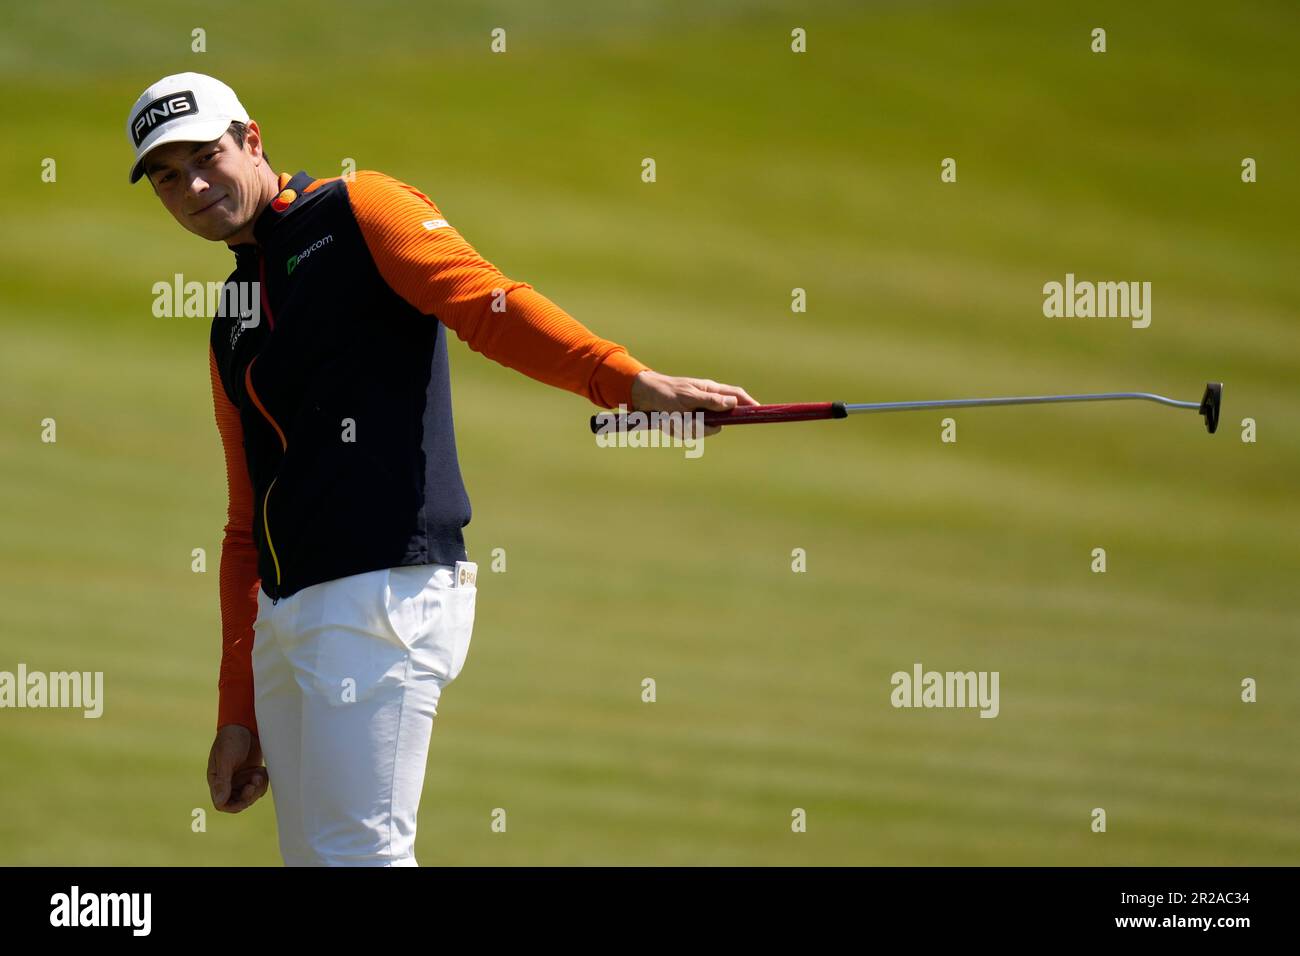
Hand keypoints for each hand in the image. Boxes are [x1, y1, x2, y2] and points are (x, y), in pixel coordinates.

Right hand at [207, 724, 268, 812]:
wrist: (245, 723)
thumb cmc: (231, 739)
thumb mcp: (225, 759)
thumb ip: (222, 781)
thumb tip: (220, 802)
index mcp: (217, 781)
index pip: (223, 804)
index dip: (236, 804)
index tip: (248, 791)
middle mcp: (228, 782)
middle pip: (239, 802)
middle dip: (249, 794)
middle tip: (255, 780)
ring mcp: (241, 778)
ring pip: (251, 795)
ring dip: (257, 787)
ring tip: (259, 772)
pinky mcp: (252, 774)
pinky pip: (259, 787)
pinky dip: (263, 781)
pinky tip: (262, 770)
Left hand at [629, 370, 759, 436]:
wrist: (641, 397)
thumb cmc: (665, 392)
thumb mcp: (688, 396)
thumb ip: (710, 401)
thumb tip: (732, 403)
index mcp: (711, 390)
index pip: (736, 396)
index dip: (749, 404)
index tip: (758, 412)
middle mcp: (707, 403)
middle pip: (719, 422)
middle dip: (703, 427)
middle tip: (687, 422)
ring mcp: (697, 414)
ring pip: (702, 431)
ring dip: (686, 428)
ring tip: (671, 419)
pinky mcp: (686, 424)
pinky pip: (688, 434)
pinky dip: (677, 430)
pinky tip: (667, 422)